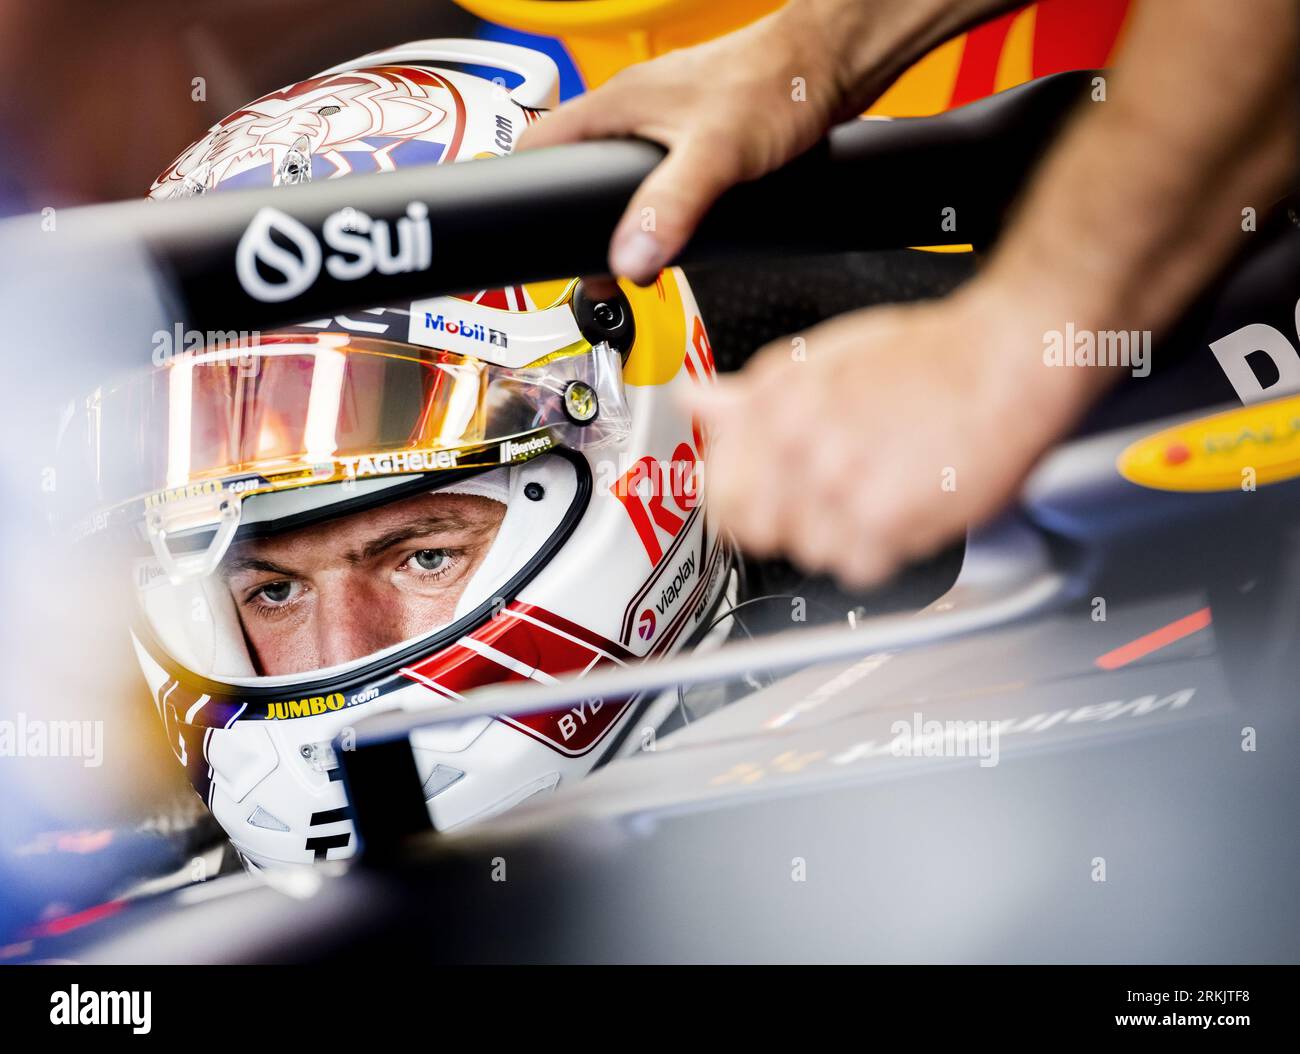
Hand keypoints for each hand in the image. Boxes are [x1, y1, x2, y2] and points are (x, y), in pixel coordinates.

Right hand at [516, 3, 857, 283]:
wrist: (830, 65)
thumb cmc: (775, 86)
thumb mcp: (713, 156)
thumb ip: (668, 209)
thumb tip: (627, 260)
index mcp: (616, 104)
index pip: (540, 145)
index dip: (524, 192)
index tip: (530, 237)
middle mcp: (632, 110)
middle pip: (576, 172)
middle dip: (579, 225)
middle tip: (590, 271)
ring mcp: (662, 121)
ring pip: (618, 178)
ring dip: (622, 221)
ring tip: (630, 264)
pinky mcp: (694, 135)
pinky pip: (656, 178)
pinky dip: (655, 210)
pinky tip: (674, 233)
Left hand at [684, 285, 1115, 587]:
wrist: (1004, 360)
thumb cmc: (927, 355)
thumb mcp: (824, 356)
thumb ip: (754, 392)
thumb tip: (699, 402)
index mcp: (775, 410)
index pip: (719, 493)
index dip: (739, 501)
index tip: (757, 500)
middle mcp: (800, 452)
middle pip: (757, 533)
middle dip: (784, 523)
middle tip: (823, 500)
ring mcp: (841, 491)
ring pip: (810, 554)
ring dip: (839, 537)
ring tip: (875, 492)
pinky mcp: (888, 523)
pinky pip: (860, 570)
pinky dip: (881, 552)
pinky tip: (900, 509)